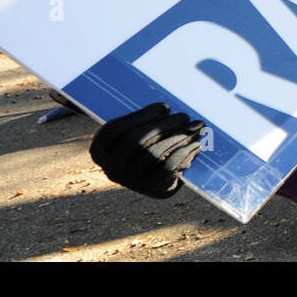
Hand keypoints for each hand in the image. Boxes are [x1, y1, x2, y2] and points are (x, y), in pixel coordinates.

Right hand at [90, 103, 204, 198]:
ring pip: (154, 154)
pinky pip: (167, 169)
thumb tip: (166, 108)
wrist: (152, 177)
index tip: (165, 106)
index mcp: (100, 150)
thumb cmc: (143, 143)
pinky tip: (196, 144)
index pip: (114, 130)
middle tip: (185, 115)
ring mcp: (130, 182)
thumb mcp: (135, 129)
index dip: (140, 117)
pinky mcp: (150, 190)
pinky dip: (183, 154)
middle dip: (163, 125)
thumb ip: (143, 119)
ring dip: (178, 137)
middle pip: (135, 141)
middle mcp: (111, 169)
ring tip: (196, 126)